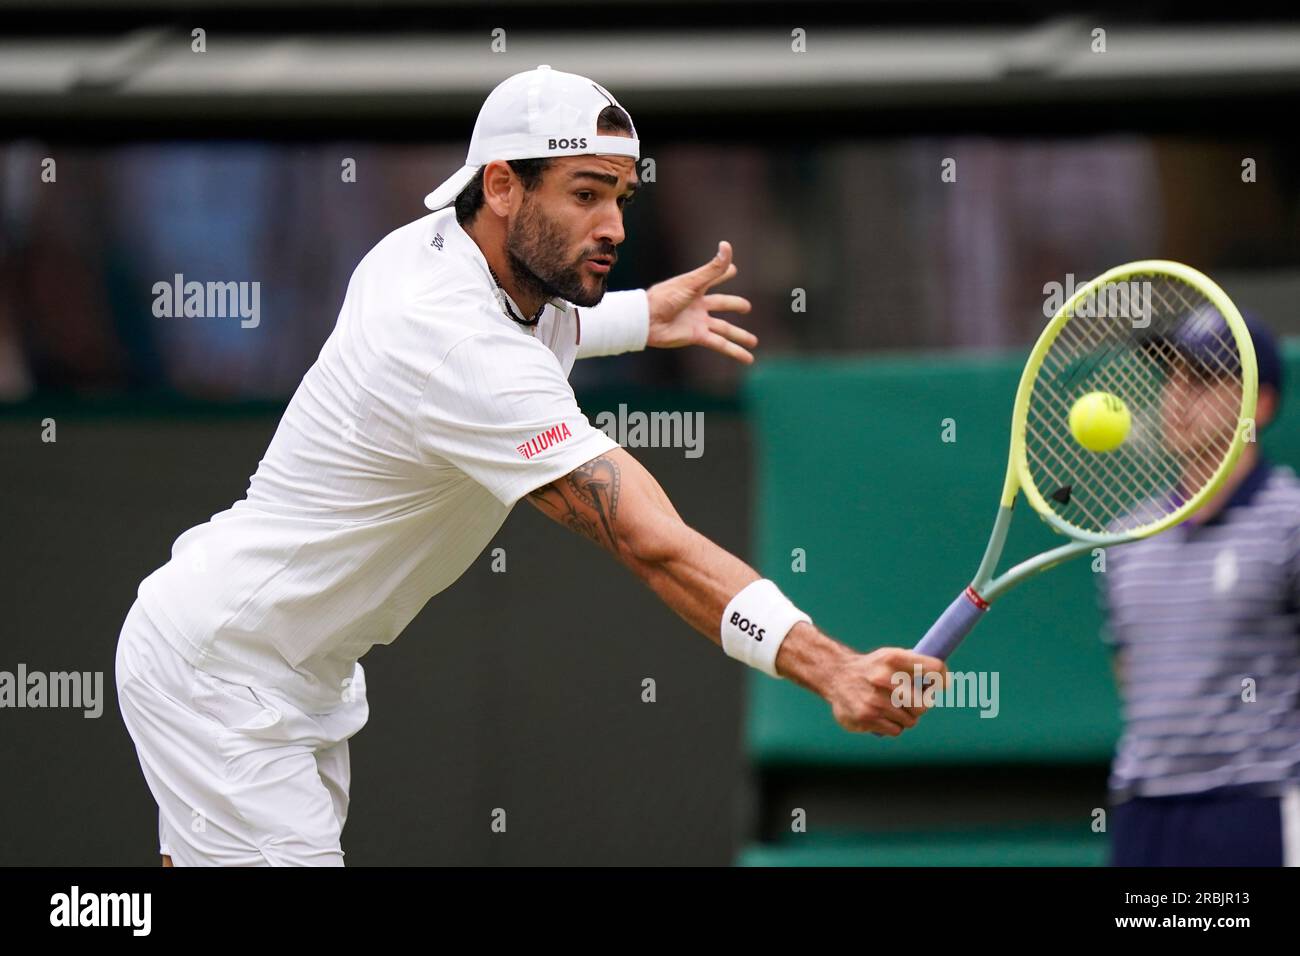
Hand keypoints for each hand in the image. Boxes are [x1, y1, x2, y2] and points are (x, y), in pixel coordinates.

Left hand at [645, 241, 757, 363]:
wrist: (647, 320)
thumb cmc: (666, 297)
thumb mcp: (693, 282)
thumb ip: (713, 268)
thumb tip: (727, 246)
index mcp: (696, 287)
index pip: (714, 277)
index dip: (723, 272)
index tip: (732, 269)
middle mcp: (698, 304)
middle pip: (722, 304)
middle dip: (734, 304)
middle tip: (747, 307)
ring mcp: (698, 321)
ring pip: (725, 329)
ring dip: (739, 335)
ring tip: (754, 342)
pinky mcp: (697, 336)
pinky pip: (720, 344)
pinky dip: (734, 351)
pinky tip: (747, 358)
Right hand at [822, 648, 948, 735]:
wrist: (836, 675)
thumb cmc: (872, 668)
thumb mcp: (891, 656)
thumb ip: (916, 664)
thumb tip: (944, 679)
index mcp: (893, 658)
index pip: (934, 669)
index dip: (943, 679)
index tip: (943, 685)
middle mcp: (884, 678)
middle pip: (924, 705)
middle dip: (921, 706)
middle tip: (912, 702)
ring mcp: (875, 700)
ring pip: (910, 720)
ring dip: (905, 717)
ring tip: (891, 706)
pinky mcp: (866, 717)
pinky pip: (896, 730)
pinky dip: (892, 726)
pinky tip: (880, 715)